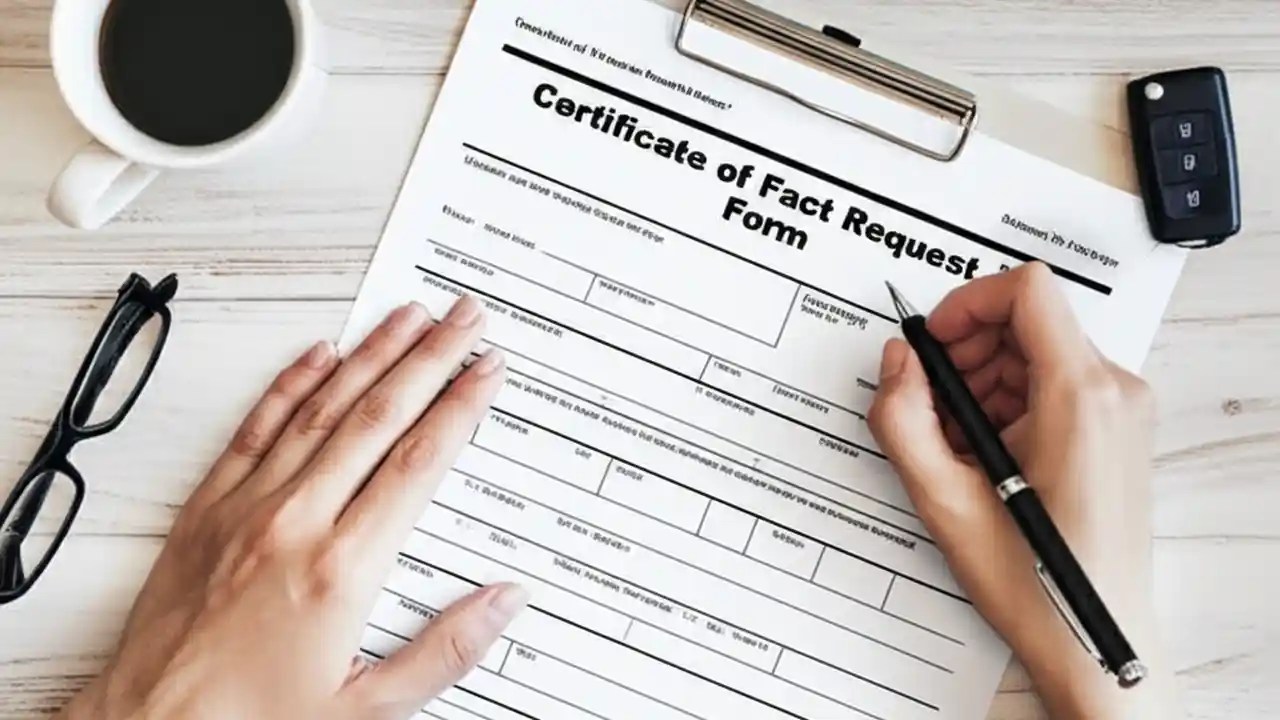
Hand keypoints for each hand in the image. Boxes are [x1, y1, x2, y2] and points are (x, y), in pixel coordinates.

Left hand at [58, 297, 525, 719]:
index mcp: (342, 570)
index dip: (460, 406)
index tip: (484, 371)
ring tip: (406, 318)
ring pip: (321, 408)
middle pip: (378, 417)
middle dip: (429, 359)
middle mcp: (295, 523)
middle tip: (462, 320)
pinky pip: (255, 428)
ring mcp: (247, 507)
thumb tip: (503, 602)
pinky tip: (318, 355)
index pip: (419, 462)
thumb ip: (445, 650)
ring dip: (370, 355)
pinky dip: (290, 385)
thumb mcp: (368, 709)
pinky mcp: (206, 508)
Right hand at [868, 264, 1177, 718]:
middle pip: (1025, 320)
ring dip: (981, 384)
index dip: (966, 304)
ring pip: (1034, 353)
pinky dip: (1006, 404)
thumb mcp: (944, 499)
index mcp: (1080, 396)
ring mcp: (1120, 410)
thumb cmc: (1037, 582)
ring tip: (956, 445)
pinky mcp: (1114, 428)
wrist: (1092, 639)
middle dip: (966, 355)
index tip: (933, 342)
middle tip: (932, 407)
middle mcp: (1112, 392)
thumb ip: (903, 418)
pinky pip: (1050, 384)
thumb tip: (896, 362)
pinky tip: (984, 456)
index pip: (1026, 289)